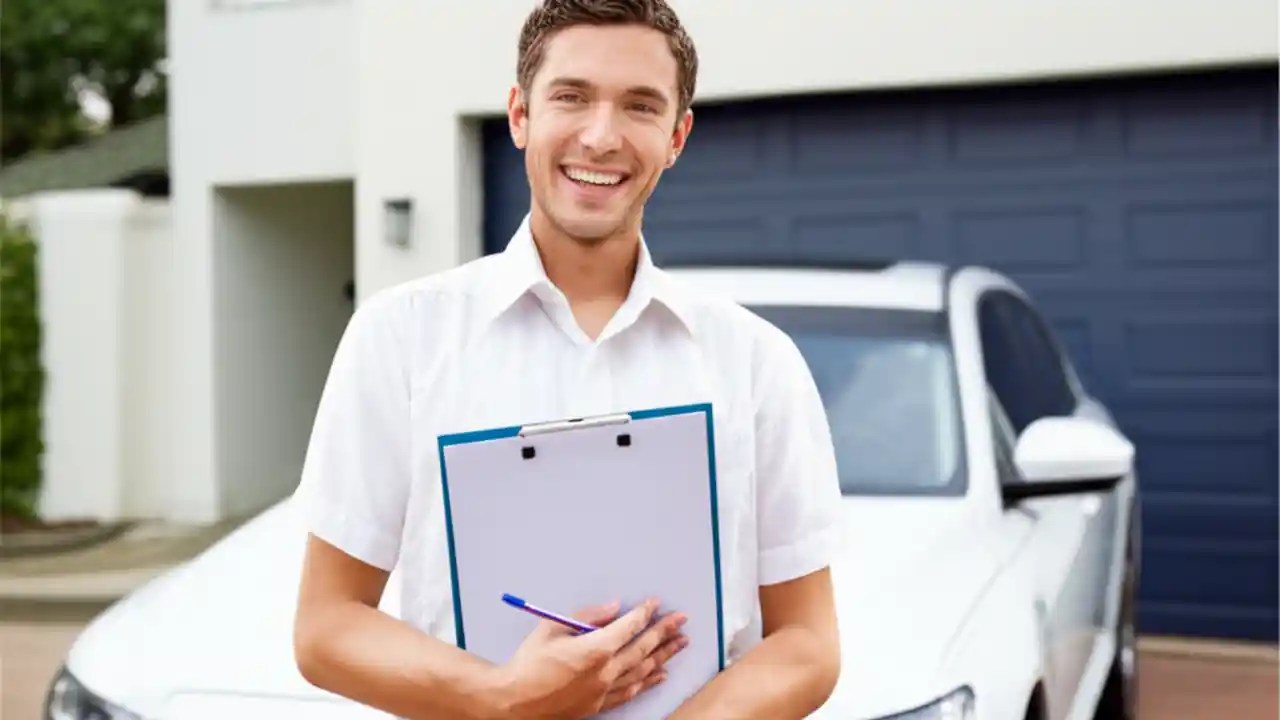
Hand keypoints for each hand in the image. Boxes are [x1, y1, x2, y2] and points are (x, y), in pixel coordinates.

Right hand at [493, 597, 685, 718]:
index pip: (629, 626)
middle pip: (643, 648)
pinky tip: (661, 674)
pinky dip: (648, 681)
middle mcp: (606, 672)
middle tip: (683, 620)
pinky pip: (632, 691)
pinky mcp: (599, 705)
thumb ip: (587, 616)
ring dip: (664, 655)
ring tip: (681, 643)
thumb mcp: (552, 628)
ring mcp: (604, 691)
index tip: (657, 603)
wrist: (514, 702)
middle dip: (664, 632)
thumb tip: (614, 608)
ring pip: (643, 670)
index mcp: (595, 649)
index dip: (645, 613)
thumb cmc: (529, 662)